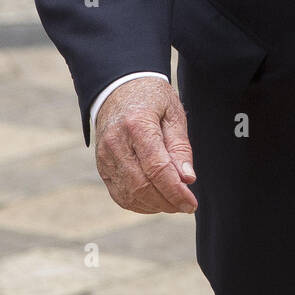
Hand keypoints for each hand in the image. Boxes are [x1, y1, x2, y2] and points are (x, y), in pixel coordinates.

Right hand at [95, 78, 196, 214]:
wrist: (119, 89)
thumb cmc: (151, 99)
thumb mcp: (173, 113)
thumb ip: (180, 147)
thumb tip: (187, 179)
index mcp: (137, 125)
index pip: (157, 169)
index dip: (176, 191)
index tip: (192, 204)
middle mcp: (116, 143)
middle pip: (142, 186)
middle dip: (167, 202)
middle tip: (186, 204)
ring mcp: (105, 157)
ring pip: (130, 195)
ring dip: (154, 206)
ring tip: (173, 202)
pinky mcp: (102, 166)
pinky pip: (120, 194)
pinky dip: (139, 204)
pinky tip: (156, 201)